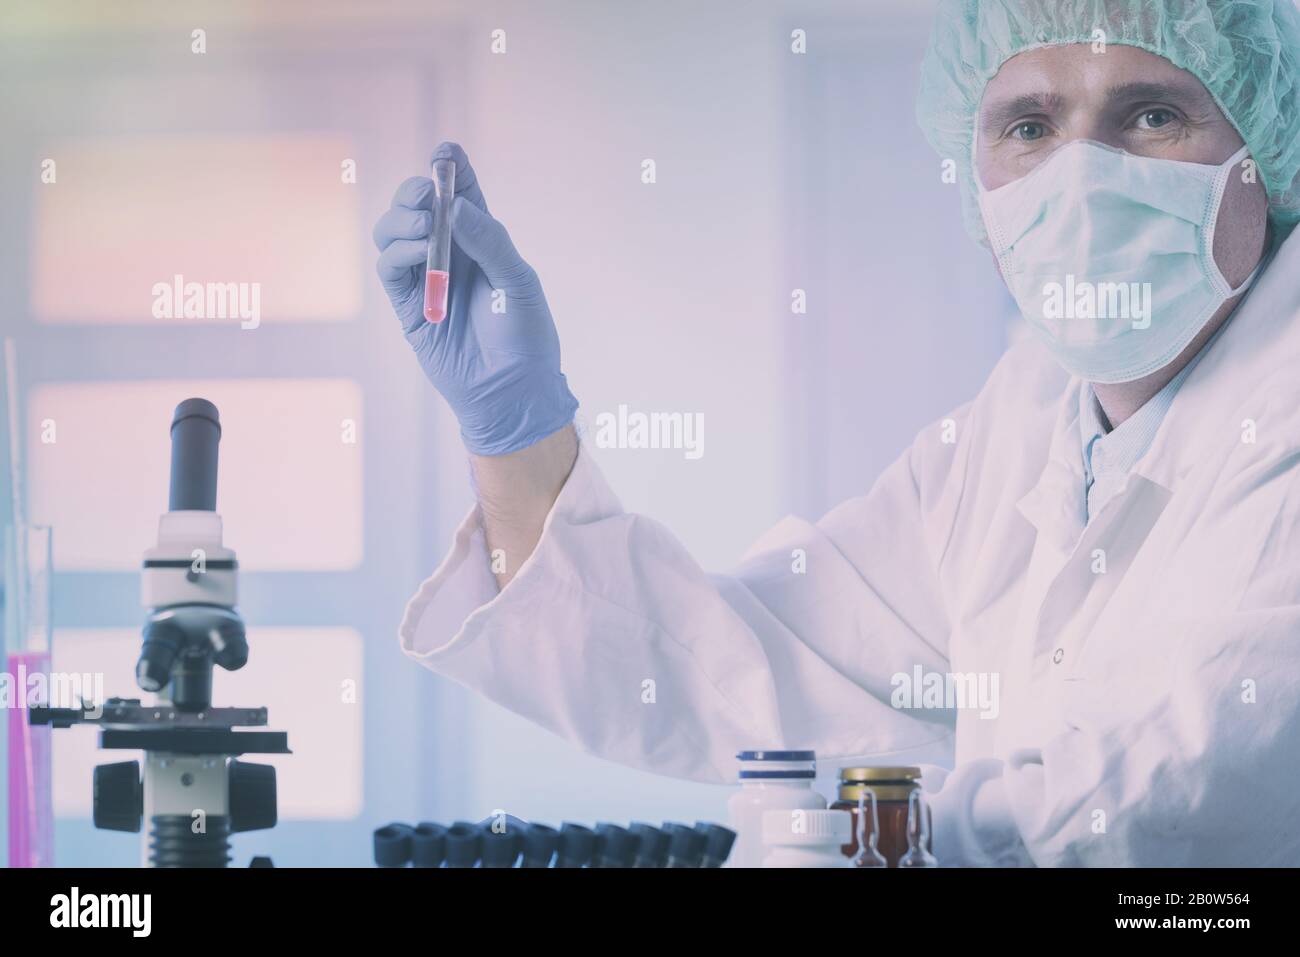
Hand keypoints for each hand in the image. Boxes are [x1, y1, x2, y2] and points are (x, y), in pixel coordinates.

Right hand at [373, 142, 577, 454]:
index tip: (445, 151)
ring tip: (426, 226)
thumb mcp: (519, 283)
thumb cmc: (526, 339)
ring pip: (394, 231)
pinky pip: (389, 268)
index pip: (462, 194)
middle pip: (418, 206)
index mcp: (482, 242)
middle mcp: (450, 254)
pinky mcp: (408, 307)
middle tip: (429, 194)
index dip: (450, 168)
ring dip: (403, 218)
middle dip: (417, 190)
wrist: (513, 393)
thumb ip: (489, 242)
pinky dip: (398, 251)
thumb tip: (455, 207)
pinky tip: (419, 251)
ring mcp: (426, 278)